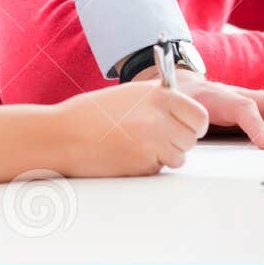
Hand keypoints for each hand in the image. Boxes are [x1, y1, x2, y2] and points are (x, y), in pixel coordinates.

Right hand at [50, 82, 208, 175]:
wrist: (63, 135)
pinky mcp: (144, 165)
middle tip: (157, 137)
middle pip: (191, 139)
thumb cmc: (90, 114)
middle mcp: (160, 118)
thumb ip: (157, 100)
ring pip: (178, 157)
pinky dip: (147, 165)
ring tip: (137, 144)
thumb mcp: (129, 95)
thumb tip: (182, 110)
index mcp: (158, 96)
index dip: (194, 124)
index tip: (187, 126)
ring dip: (164, 155)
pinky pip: (158, 168)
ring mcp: (153, 143)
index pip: (200, 116)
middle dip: (178, 141)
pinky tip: (126, 153)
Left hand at [154, 71, 263, 148]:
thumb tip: (187, 149)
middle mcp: (240, 93)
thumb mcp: (177, 116)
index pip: (241, 107)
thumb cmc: (181, 104)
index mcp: (216, 97)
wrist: (181, 86)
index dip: (257, 125)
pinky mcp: (262, 104)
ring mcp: (253, 97)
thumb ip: (184, 130)